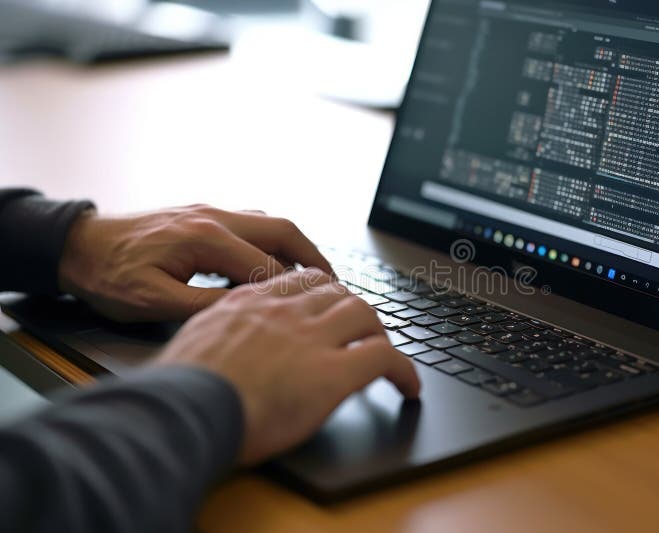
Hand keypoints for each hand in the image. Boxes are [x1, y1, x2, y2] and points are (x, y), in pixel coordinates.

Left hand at [58, 204, 332, 321]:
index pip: (266, 264)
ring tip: (315, 274)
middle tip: (335, 283)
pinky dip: (273, 241)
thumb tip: (250, 309)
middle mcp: (213, 217)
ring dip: (296, 246)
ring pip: (269, 223)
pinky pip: (252, 223)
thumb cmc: (108, 276)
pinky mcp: (202, 215)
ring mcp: (209, 211)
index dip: (294, 289)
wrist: (77, 244)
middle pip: (281, 230)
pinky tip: (277, 261)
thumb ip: (206, 304)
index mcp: (204, 237)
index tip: (317, 308)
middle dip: (313, 256)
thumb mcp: (153, 302)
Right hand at [154, 269, 419, 463]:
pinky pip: (384, 358)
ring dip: (379, 332)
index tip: (329, 303)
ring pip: (365, 314)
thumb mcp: (192, 343)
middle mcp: (284, 311)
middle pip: (338, 292)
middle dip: (354, 308)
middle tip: (362, 330)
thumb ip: (218, 332)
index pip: (300, 281)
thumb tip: (227, 346)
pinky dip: (404, 371)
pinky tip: (408, 387)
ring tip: (383, 354)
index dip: (323, 291)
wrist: (182, 411)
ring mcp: (311, 338)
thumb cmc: (177, 390)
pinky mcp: (333, 372)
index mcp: (249, 302)